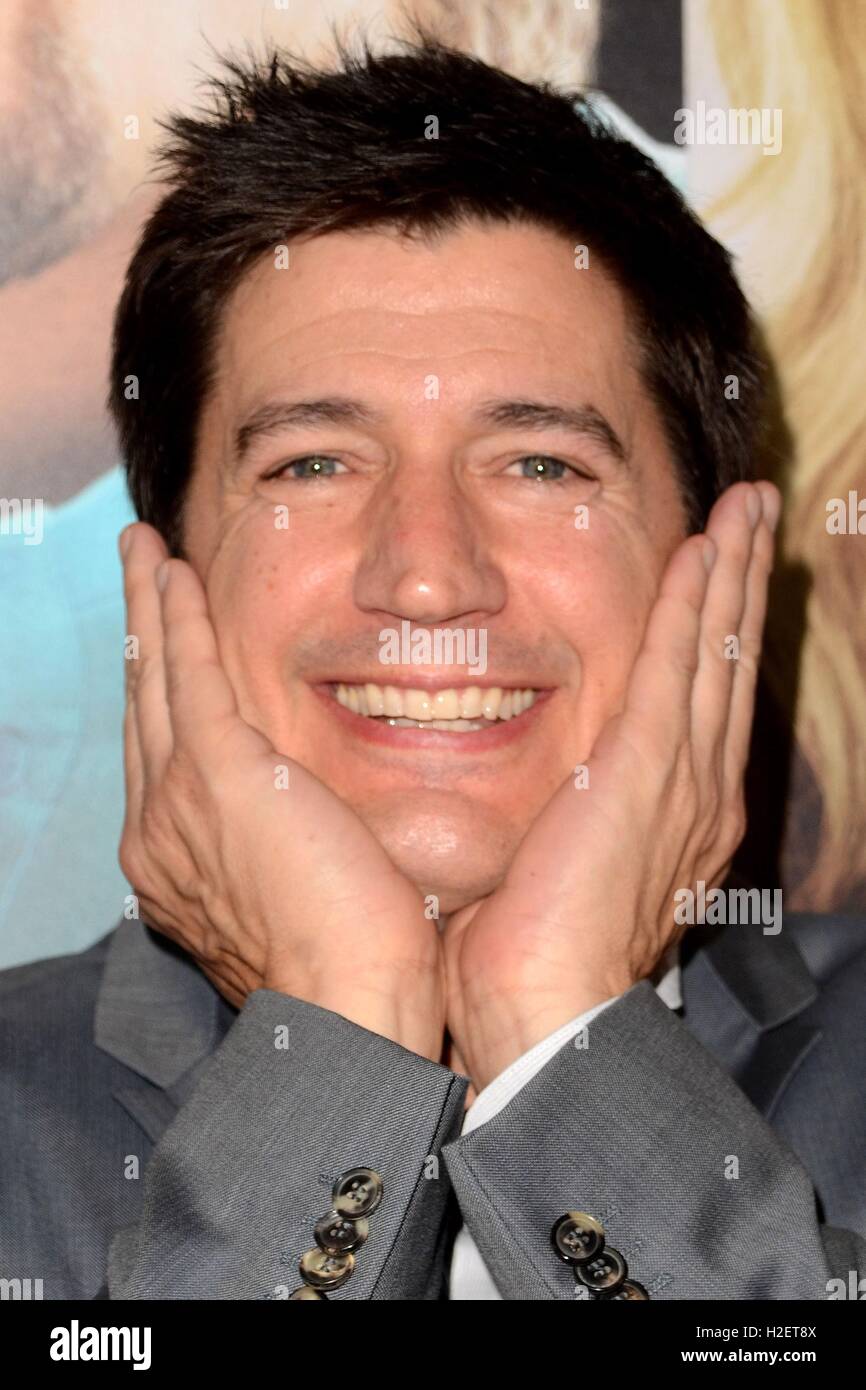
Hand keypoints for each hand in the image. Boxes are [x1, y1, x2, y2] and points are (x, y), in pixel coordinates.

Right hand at [119, 523, 444, 1060]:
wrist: (350, 1011)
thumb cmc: (354, 975)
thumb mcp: (305, 904)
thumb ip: (293, 857)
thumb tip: (322, 836)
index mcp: (179, 866)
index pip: (167, 758)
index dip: (166, 694)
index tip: (171, 649)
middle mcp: (160, 831)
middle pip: (145, 710)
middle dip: (144, 637)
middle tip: (141, 575)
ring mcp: (179, 802)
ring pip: (156, 679)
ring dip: (152, 607)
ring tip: (145, 552)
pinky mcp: (219, 776)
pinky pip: (187, 673)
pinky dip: (178, 617)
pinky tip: (175, 570)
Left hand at [443, 481, 779, 1092]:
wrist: (543, 1007)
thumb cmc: (531, 953)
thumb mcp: (558, 869)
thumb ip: (564, 819)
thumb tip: (534, 800)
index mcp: (679, 817)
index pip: (703, 701)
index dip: (715, 632)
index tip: (716, 574)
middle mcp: (699, 791)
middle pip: (727, 662)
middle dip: (741, 583)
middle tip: (753, 515)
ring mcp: (683, 777)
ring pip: (715, 648)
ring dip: (730, 571)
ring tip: (746, 509)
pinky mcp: (649, 768)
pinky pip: (678, 662)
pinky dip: (694, 601)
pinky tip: (704, 547)